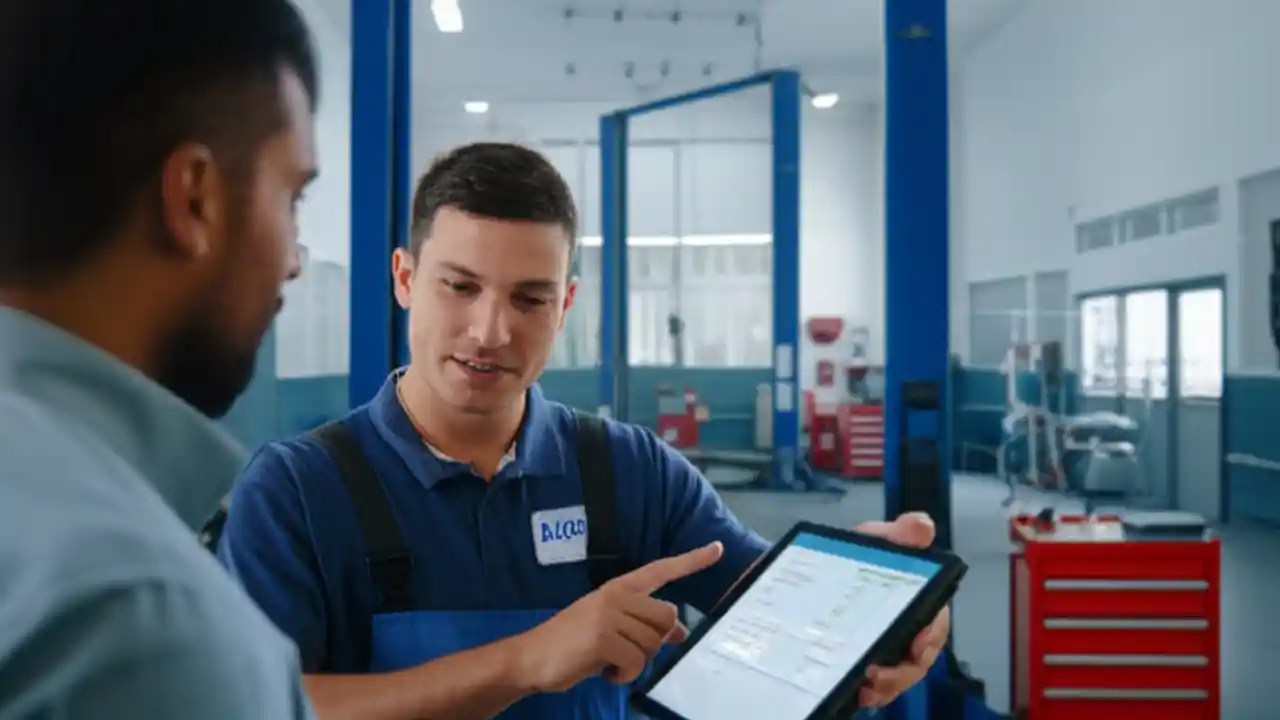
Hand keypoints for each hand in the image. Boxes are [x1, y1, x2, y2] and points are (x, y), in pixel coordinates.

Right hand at [513, 542, 723, 692]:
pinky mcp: (602, 638)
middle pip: (667, 617)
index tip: (717, 549)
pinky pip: (637, 662)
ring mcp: (609, 615)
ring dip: (637, 663)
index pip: (661, 569)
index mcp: (619, 588)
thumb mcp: (612, 629)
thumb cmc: (574, 643)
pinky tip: (607, 672)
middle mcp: (616, 596)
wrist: (532, 656)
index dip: (692, 560)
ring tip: (611, 661)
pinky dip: (626, 675)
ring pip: (653, 643)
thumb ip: (645, 626)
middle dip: (656, 642)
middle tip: (630, 652)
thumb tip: (681, 634)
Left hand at [853, 512, 950, 707]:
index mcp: (921, 602)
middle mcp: (911, 630)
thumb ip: (901, 533)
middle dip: (903, 673)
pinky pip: (876, 685)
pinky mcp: (868, 660)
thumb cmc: (863, 554)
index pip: (935, 625)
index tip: (917, 646)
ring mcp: (890, 648)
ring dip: (886, 687)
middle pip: (917, 660)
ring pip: (898, 676)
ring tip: (865, 688)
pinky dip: (869, 693)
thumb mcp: (880, 540)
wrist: (825, 568)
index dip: (931, 638)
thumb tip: (922, 525)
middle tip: (878, 676)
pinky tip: (855, 694)